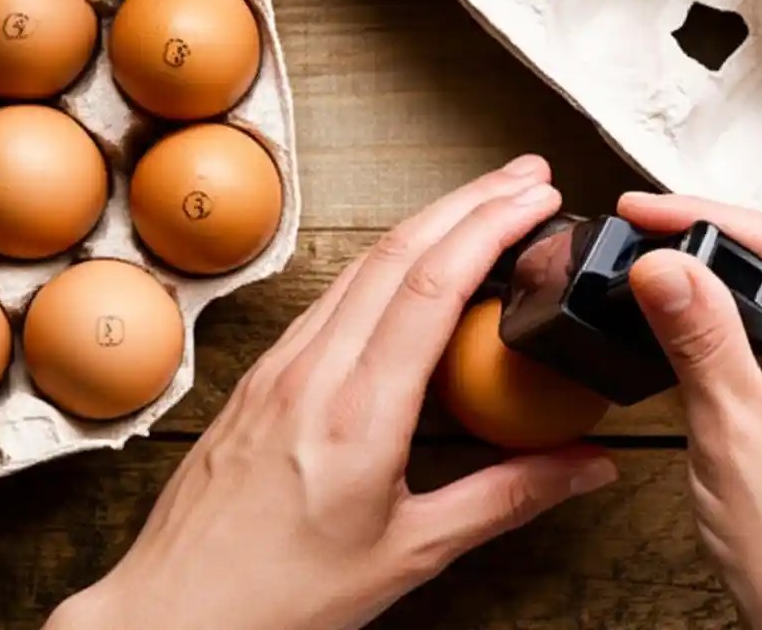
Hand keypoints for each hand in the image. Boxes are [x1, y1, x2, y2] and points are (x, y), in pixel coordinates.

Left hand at [45, 156, 617, 629]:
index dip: (489, 227)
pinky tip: (412, 267)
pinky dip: (386, 263)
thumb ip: (507, 499)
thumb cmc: (279, 595)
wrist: (176, 612)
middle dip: (470, 200)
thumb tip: (585, 468)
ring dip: (429, 222)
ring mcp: (280, 367)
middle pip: (397, 252)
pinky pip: (333, 297)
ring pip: (360, 265)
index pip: (431, 286)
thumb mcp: (411, 553)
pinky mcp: (263, 375)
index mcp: (357, 416)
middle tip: (528, 176)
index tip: (536, 198)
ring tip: (484, 205)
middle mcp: (312, 373)